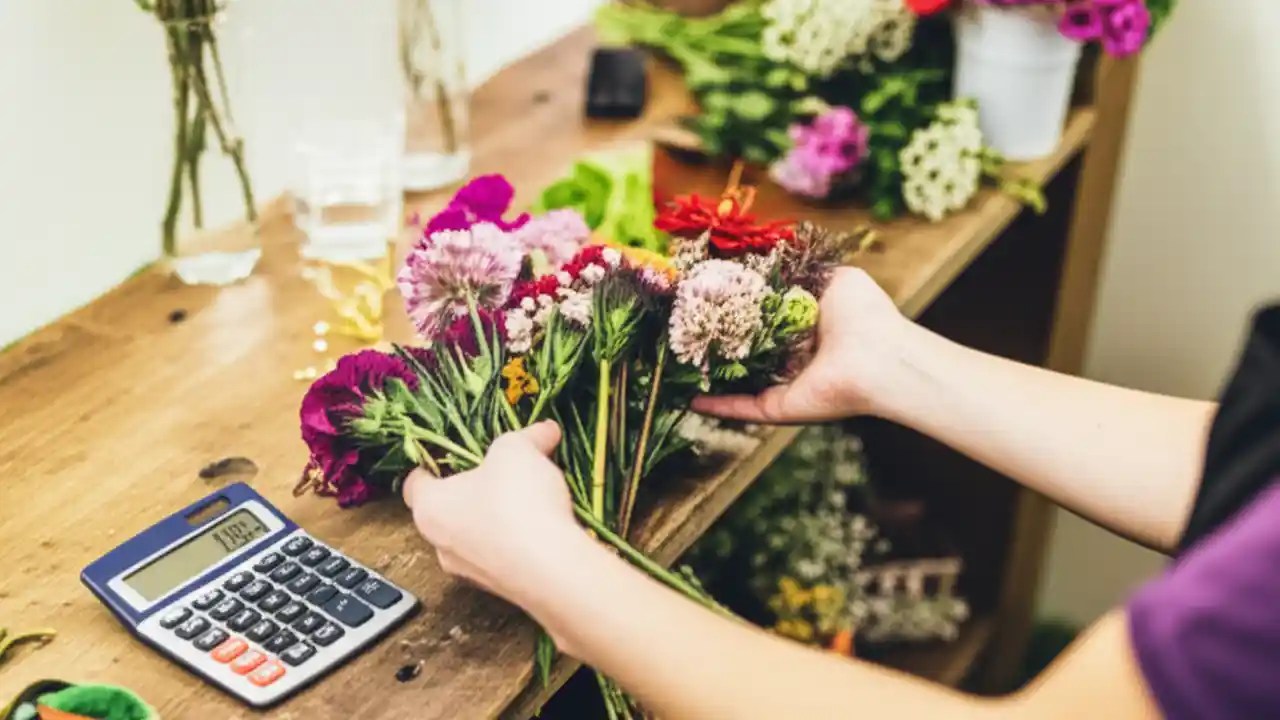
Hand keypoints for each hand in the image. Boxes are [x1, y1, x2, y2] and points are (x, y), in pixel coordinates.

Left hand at [402, 421, 579, 603]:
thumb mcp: (517, 451)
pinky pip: (503, 557)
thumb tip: (544, 430)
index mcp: (429, 508)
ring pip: (476, 536)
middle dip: (474, 490)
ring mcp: (470, 573)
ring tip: (530, 499)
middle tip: (500, 472)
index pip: (415, 483)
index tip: (451, 454)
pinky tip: (545, 528)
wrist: (552, 569)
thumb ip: (528, 436)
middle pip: (448, 509)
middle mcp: (441, 545)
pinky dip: (518, 542)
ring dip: (497, 518)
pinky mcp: (501, 589)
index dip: (432, 464)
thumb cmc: (517, 504)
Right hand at [693, 267, 909, 422]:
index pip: (763, 317)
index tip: (705, 294)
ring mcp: (784, 385)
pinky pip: (742, 408)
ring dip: (709, 374)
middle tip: (682, 327)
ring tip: (676, 361)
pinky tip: (689, 397)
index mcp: (806, 327)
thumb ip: (802, 267)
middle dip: (716, 341)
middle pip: (746, 349)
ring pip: (738, 380)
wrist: (880, 358)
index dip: (736, 306)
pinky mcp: (779, 408)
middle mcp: (793, 358)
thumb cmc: (865, 314)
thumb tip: (773, 249)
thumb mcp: (834, 277)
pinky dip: (716, 405)